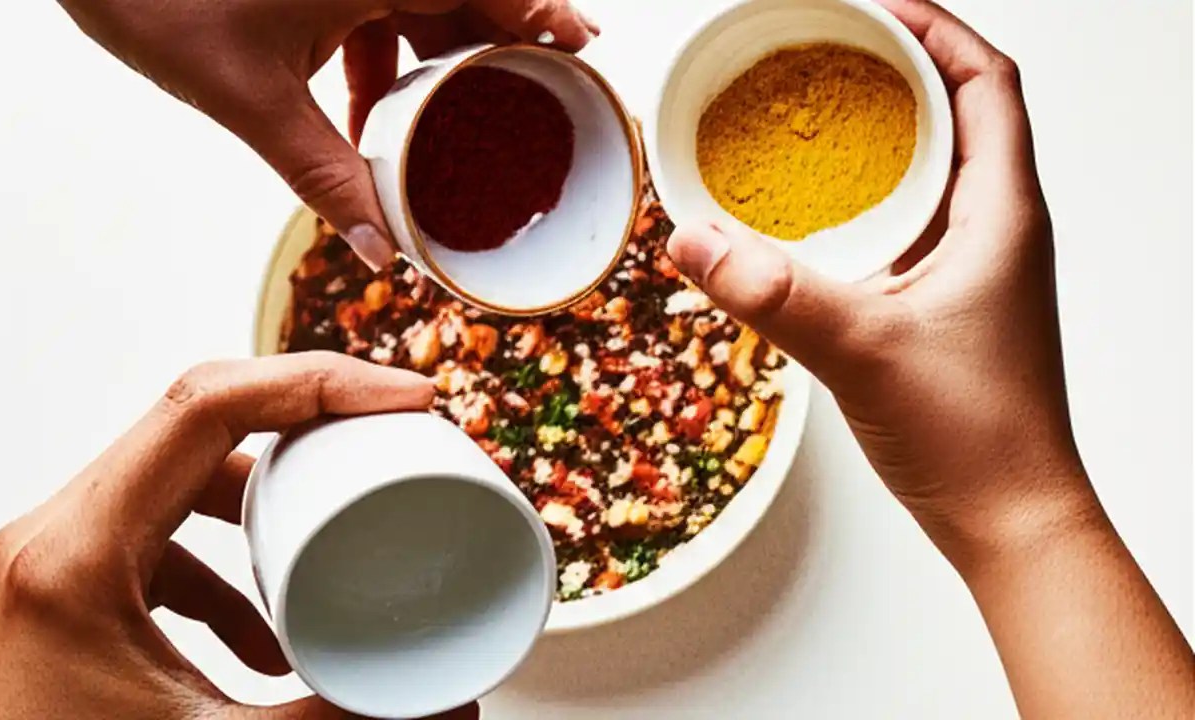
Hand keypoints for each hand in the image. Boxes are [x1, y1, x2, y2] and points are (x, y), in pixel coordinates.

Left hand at [0, 352, 472, 719]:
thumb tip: (451, 715)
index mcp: (74, 556)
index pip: (204, 408)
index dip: (316, 383)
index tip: (402, 399)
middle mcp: (50, 538)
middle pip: (194, 421)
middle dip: (304, 418)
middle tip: (389, 428)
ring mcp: (49, 562)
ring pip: (174, 474)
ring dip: (263, 493)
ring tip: (334, 525)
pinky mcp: (61, 593)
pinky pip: (154, 537)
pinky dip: (222, 562)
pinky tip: (264, 630)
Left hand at [57, 0, 597, 269]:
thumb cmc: (157, 0)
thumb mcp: (252, 101)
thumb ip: (324, 176)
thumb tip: (384, 251)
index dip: (545, 11)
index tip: (585, 47)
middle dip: (496, 49)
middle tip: (529, 103)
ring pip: (420, 5)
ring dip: (437, 61)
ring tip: (457, 124)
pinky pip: (377, 9)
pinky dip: (385, 56)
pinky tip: (375, 112)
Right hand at [668, 1, 1194, 714]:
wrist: (1008, 519)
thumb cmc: (975, 437)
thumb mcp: (864, 349)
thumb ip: (773, 293)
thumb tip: (693, 239)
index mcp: (1001, 215)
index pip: (987, 84)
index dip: (935, 30)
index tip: (873, 9)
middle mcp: (996, 231)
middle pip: (960, 114)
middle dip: (897, 73)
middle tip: (828, 55)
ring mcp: (973, 270)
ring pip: (933, 171)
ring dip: (882, 137)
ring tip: (814, 118)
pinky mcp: (947, 305)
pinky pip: (908, 224)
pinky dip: (866, 200)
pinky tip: (814, 216)